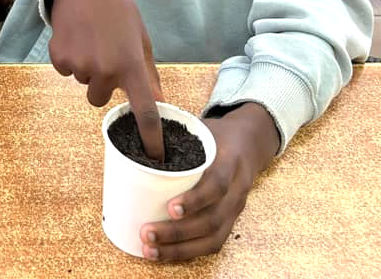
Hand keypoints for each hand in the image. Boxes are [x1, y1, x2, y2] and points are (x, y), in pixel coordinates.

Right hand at [48, 0, 164, 159]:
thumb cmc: (118, 10)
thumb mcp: (141, 39)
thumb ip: (148, 72)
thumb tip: (159, 100)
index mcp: (131, 65)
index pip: (145, 111)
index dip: (151, 137)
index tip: (154, 157)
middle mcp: (105, 70)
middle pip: (100, 99)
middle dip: (102, 83)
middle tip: (104, 56)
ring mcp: (80, 65)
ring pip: (83, 82)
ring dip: (86, 68)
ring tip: (90, 40)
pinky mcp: (59, 58)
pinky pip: (66, 71)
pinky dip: (69, 59)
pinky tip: (75, 37)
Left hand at [139, 103, 279, 260]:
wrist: (248, 144)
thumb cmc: (217, 136)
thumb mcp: (201, 128)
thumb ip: (174, 134)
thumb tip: (134, 136)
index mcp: (230, 162)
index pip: (217, 185)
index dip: (196, 199)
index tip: (170, 208)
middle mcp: (236, 190)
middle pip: (212, 219)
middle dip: (178, 232)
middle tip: (146, 232)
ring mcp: (235, 209)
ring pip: (213, 238)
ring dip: (180, 248)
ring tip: (150, 250)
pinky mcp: (230, 221)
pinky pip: (213, 243)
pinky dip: (188, 252)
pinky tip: (164, 254)